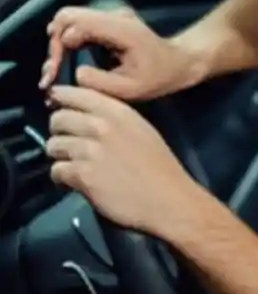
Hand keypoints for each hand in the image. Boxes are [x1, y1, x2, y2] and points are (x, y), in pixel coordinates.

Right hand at [38, 6, 206, 100]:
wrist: (182, 62)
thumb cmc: (161, 76)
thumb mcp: (132, 89)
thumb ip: (102, 82)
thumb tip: (76, 73)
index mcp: (121, 29)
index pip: (75, 25)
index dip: (60, 49)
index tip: (56, 75)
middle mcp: (114, 16)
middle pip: (67, 17)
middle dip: (55, 45)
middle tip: (52, 74)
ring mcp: (111, 16)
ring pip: (70, 20)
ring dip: (58, 44)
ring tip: (55, 72)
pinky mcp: (108, 22)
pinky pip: (79, 26)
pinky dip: (68, 43)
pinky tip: (64, 64)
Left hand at [45, 85, 202, 237]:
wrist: (168, 200)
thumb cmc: (160, 166)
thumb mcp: (142, 130)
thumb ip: (115, 118)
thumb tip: (85, 115)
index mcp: (119, 112)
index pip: (75, 93)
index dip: (61, 98)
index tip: (60, 106)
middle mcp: (101, 126)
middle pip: (58, 119)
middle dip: (60, 131)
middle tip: (70, 143)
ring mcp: (90, 151)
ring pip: (53, 145)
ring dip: (61, 155)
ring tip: (75, 165)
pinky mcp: (82, 175)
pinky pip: (56, 170)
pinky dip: (62, 177)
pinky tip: (76, 181)